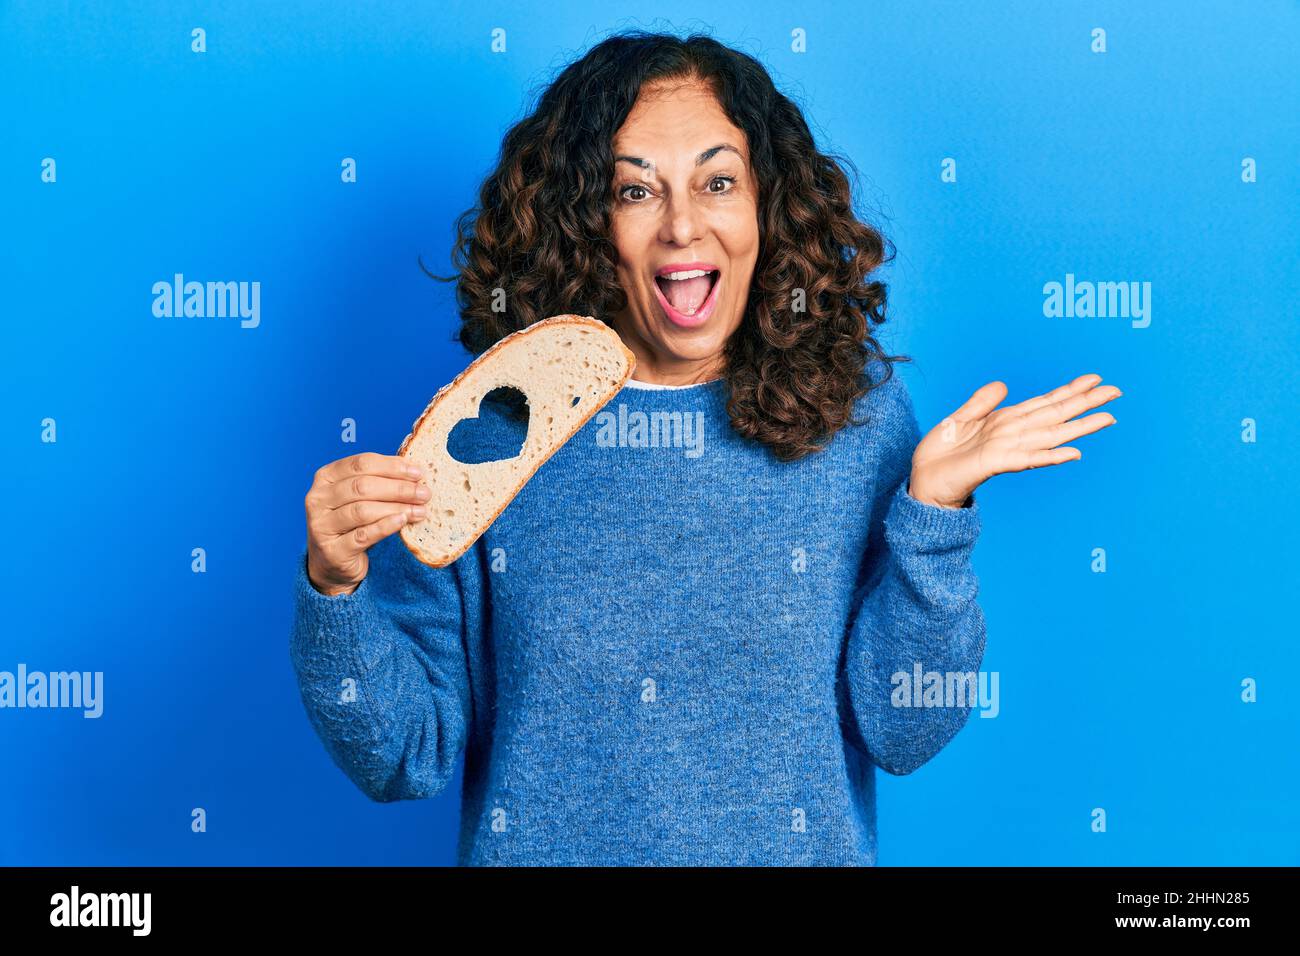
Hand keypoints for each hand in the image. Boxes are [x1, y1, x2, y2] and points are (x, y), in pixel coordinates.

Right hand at [304, 452, 430, 595]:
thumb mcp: (360, 497)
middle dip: (398, 488)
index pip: (361, 463)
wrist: (332, 563)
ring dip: (396, 508)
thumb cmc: (352, 523)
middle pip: (362, 486)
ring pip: (362, 510)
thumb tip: (416, 469)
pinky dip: (385, 526)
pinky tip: (403, 521)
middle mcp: (317, 498)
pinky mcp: (332, 550)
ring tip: (420, 510)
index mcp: (325, 477)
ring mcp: (321, 525)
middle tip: (424, 493)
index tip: (419, 472)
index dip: (392, 466)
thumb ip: (380, 481)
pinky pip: (362, 535)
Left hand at [908, 374, 1121, 508]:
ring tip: (1107, 418)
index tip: (1094, 379)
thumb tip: (1004, 385)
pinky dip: (1049, 455)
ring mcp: (1006, 450)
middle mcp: (1012, 435)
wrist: (923, 483)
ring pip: (1049, 435)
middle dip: (1085, 403)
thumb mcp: (958, 420)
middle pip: (1055, 416)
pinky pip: (1026, 458)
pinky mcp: (994, 464)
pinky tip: (1072, 453)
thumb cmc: (941, 457)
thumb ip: (981, 403)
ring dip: (1079, 427)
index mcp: (1005, 423)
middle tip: (1116, 392)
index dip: (1069, 391)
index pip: (1043, 403)